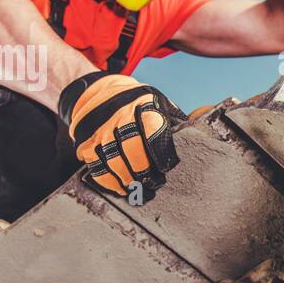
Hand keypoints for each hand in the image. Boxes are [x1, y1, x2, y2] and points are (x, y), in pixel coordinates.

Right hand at [58, 71, 181, 198]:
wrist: (97, 92)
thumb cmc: (135, 103)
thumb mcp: (156, 102)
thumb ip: (173, 120)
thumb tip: (197, 138)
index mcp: (143, 104)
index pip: (152, 130)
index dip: (160, 153)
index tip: (166, 168)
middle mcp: (119, 115)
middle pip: (132, 148)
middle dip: (144, 171)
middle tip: (154, 184)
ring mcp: (101, 129)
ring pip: (114, 160)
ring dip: (128, 180)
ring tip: (139, 190)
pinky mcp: (86, 141)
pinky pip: (97, 165)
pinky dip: (109, 181)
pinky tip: (121, 188)